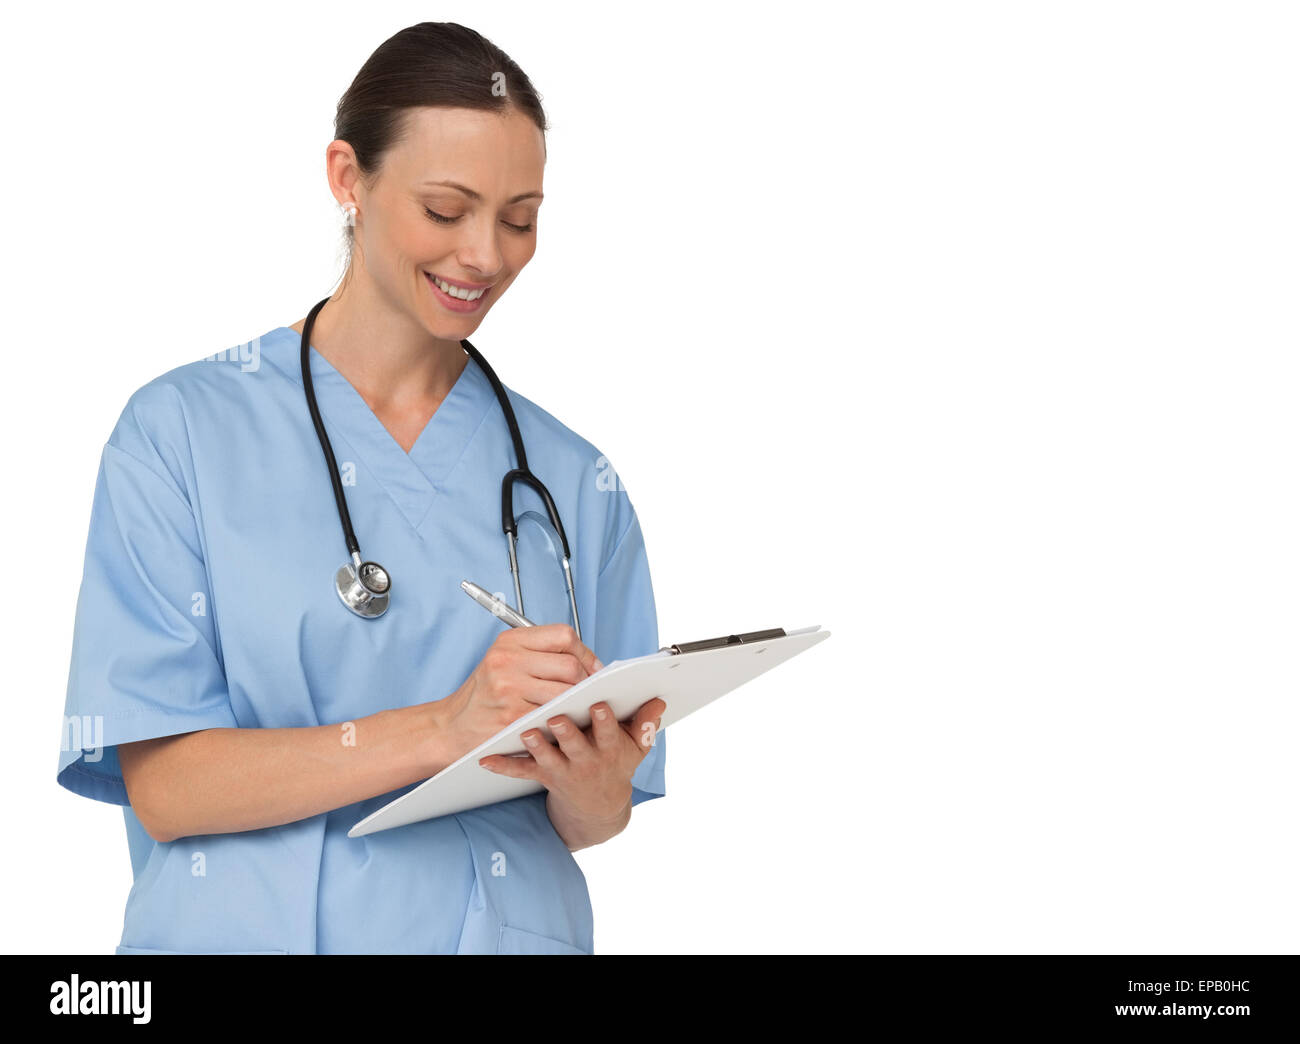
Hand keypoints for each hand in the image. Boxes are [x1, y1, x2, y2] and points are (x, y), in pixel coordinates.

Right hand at [432, 624, 600, 764]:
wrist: (450, 726)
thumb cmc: (484, 695)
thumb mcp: (504, 660)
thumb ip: (541, 655)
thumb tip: (590, 663)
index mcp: (509, 642)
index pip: (563, 635)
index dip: (585, 653)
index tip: (592, 669)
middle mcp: (507, 660)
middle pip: (569, 665)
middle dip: (586, 682)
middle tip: (588, 694)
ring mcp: (508, 689)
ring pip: (565, 692)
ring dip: (577, 704)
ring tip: (577, 709)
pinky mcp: (511, 717)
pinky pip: (552, 716)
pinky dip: (562, 721)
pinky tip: (561, 724)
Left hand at [478, 697, 666, 821]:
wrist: (598, 805)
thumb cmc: (615, 763)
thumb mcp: (637, 748)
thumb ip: (646, 724)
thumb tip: (658, 702)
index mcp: (610, 749)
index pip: (609, 733)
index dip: (604, 721)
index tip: (599, 704)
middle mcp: (586, 761)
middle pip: (576, 746)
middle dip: (567, 733)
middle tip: (557, 718)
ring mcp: (563, 770)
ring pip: (548, 758)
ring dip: (536, 747)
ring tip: (526, 733)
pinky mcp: (544, 776)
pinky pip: (521, 772)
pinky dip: (503, 766)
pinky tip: (486, 759)